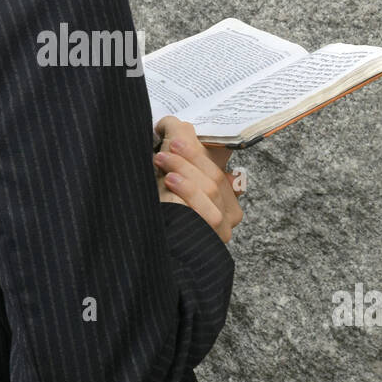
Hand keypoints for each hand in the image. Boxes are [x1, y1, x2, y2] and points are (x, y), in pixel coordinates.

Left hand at [152, 116, 243, 242]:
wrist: (153, 256)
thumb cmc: (161, 219)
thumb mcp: (169, 182)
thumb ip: (178, 156)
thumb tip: (174, 125)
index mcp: (224, 198)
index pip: (218, 167)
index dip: (198, 150)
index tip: (177, 135)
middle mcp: (228, 214)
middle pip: (214, 176)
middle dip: (189, 156)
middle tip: (167, 145)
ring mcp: (222, 229)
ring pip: (212, 188)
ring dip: (185, 168)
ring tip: (161, 160)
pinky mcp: (214, 240)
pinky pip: (208, 210)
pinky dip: (188, 190)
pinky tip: (170, 180)